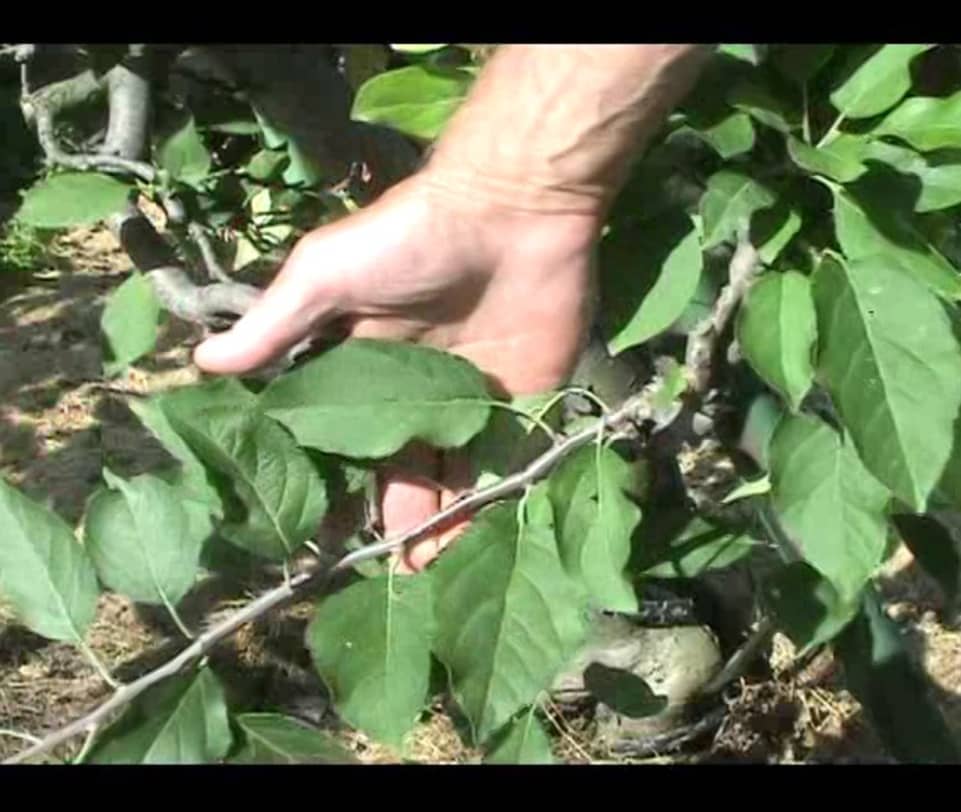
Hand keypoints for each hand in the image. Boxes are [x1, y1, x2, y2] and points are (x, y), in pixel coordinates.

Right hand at [194, 172, 601, 570]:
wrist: (511, 208)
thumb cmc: (409, 239)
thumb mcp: (327, 275)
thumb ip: (276, 325)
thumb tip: (201, 364)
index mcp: (364, 371)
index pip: (341, 441)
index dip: (330, 484)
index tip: (311, 534)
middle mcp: (416, 395)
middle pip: (399, 470)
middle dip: (390, 521)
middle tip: (378, 576)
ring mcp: (472, 402)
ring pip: (453, 477)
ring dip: (438, 526)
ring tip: (420, 576)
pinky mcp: (525, 403)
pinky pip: (507, 462)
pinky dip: (493, 502)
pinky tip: (472, 546)